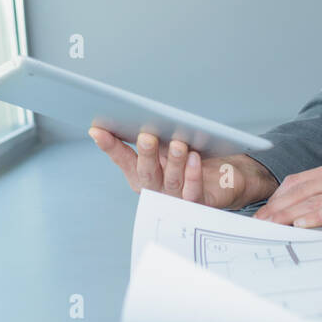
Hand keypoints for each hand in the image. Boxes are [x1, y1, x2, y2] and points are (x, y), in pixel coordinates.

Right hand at [88, 120, 277, 208]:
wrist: (224, 180)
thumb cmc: (190, 162)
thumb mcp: (166, 147)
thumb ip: (149, 138)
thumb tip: (125, 116)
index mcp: (143, 174)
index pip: (123, 159)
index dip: (110, 146)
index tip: (98, 131)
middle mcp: (156, 188)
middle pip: (147, 173)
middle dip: (146, 154)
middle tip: (146, 136)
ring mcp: (176, 199)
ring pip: (172, 182)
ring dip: (174, 162)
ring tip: (177, 144)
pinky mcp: (199, 204)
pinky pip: (194, 193)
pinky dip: (193, 176)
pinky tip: (195, 159)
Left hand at [254, 156, 321, 226]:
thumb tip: (309, 208)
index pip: (295, 182)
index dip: (277, 197)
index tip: (265, 211)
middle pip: (297, 192)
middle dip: (276, 209)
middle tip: (260, 223)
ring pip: (310, 201)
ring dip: (288, 215)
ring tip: (272, 226)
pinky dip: (316, 218)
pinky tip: (302, 225)